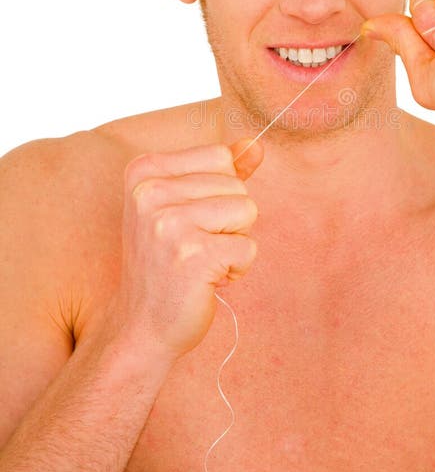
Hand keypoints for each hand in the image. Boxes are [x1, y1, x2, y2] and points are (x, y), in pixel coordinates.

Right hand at [110, 138, 263, 361]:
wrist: (141, 326)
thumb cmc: (168, 262)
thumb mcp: (186, 206)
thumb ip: (222, 173)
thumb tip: (256, 145)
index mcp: (144, 170)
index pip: (221, 157)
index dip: (220, 192)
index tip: (189, 221)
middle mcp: (150, 192)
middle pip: (237, 185)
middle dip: (229, 220)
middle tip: (193, 247)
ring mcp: (169, 224)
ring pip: (247, 211)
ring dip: (234, 243)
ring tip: (201, 262)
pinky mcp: (192, 256)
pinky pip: (248, 247)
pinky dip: (236, 268)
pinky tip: (205, 280)